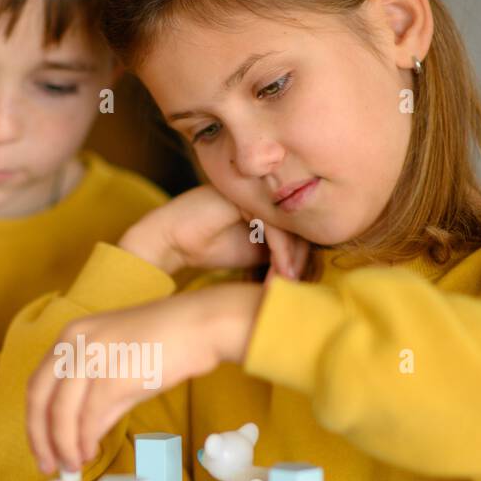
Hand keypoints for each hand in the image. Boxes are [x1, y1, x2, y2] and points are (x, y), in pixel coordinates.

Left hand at [27, 282, 263, 472]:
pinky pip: (88, 417)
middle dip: (41, 438)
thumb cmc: (165, 346)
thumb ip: (98, 405)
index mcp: (70, 336)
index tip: (42, 448)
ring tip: (73, 466)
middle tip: (49, 466)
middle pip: (39, 398)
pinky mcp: (112, 375)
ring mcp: (91, 357)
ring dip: (63, 445)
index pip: (38, 385)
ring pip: (61, 412)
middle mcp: (73, 342)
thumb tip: (82, 440)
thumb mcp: (120, 372)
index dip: (35, 422)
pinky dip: (85, 440)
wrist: (200, 328)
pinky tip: (91, 452)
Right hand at [118, 184, 309, 282]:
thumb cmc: (208, 247)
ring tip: (286, 283)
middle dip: (300, 260)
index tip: (295, 284)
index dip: (301, 257)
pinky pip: (274, 224)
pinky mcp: (245, 198)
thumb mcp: (254, 253)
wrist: (171, 240)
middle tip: (293, 287)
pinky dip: (280, 251)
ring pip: (289, 226)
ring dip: (291, 259)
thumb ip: (279, 251)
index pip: (298, 227)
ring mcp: (256, 193)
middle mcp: (265, 193)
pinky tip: (279, 271)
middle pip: (298, 225)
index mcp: (268, 203)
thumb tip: (309, 267)